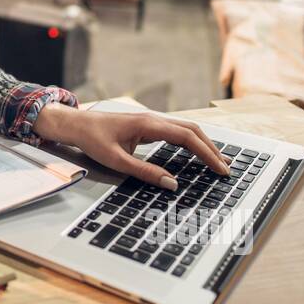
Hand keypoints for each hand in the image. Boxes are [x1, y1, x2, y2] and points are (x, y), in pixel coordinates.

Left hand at [32, 104, 230, 189]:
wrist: (77, 124)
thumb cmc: (93, 140)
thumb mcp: (116, 160)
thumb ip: (145, 172)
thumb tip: (172, 184)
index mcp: (149, 124)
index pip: (187, 138)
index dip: (207, 153)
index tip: (220, 169)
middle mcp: (154, 119)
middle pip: (192, 131)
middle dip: (212, 149)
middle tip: (226, 169)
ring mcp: (152, 121)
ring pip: (186, 130)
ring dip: (204, 144)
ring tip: (219, 161)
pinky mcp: (148, 126)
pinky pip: (176, 132)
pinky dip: (192, 142)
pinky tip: (198, 152)